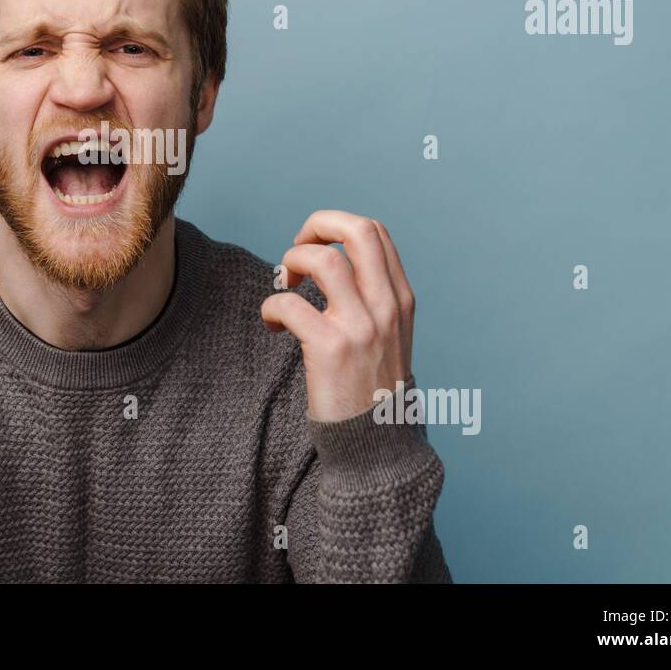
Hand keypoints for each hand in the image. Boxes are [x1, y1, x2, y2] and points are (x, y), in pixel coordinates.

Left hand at [260, 210, 414, 422]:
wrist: (375, 444)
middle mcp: (386, 306)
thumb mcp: (389, 336)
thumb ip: (372, 299)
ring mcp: (361, 326)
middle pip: (357, 230)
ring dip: (292, 262)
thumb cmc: (371, 388)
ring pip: (323, 259)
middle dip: (317, 225)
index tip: (316, 248)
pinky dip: (270, 306)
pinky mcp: (331, 348)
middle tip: (297, 250)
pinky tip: (272, 324)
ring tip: (286, 285)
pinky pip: (289, 303)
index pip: (374, 232)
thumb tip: (333, 261)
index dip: (336, 227)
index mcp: (400, 299)